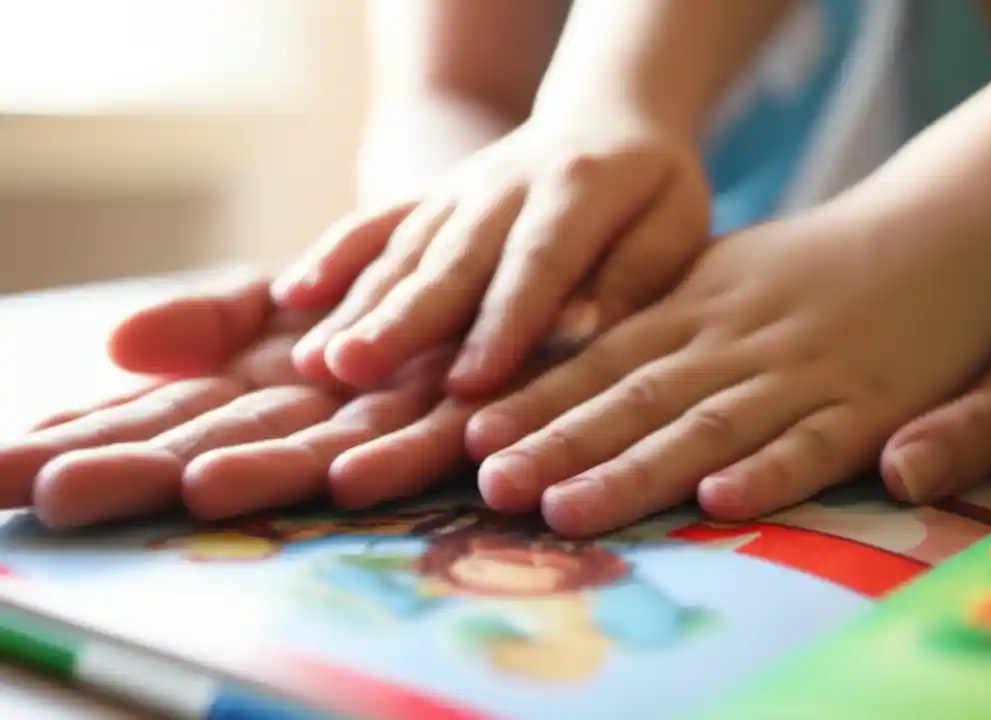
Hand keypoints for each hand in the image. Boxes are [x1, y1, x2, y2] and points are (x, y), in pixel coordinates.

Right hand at [0, 279, 473, 527]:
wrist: (485, 252)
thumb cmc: (373, 297)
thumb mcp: (282, 307)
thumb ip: (210, 327)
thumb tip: (118, 344)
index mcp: (265, 403)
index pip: (166, 424)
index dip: (93, 442)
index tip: (4, 471)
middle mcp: (321, 425)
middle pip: (225, 447)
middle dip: (149, 472)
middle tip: (61, 494)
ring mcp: (396, 423)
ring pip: (322, 452)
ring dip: (258, 475)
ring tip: (195, 488)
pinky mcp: (475, 415)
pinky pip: (434, 437)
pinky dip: (395, 460)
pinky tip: (350, 478)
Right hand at [274, 118, 710, 396]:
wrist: (608, 120)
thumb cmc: (653, 193)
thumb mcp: (671, 229)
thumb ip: (629, 281)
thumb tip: (578, 333)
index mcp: (578, 191)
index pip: (537, 264)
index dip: (502, 324)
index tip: (468, 382)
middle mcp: (505, 186)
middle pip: (451, 259)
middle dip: (402, 319)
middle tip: (355, 368)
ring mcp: (458, 190)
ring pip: (404, 249)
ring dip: (357, 305)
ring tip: (316, 360)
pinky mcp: (430, 197)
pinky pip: (377, 223)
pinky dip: (334, 257)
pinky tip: (292, 296)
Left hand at [464, 214, 990, 535]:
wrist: (940, 226)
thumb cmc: (820, 266)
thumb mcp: (726, 276)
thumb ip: (658, 324)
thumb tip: (573, 368)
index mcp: (698, 310)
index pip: (604, 360)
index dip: (539, 401)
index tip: (472, 437)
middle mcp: (737, 342)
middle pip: (637, 399)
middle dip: (559, 445)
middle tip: (489, 485)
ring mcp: (803, 374)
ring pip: (708, 426)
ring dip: (634, 471)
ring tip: (564, 510)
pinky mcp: (870, 405)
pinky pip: (817, 443)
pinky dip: (771, 472)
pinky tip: (719, 502)